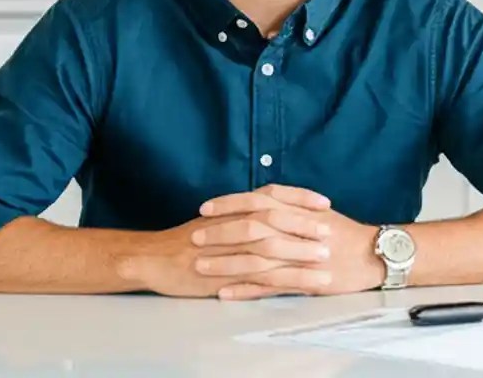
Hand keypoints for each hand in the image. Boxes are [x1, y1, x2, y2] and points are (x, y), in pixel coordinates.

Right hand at [117, 185, 333, 298]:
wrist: (153, 258)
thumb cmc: (185, 240)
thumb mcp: (216, 220)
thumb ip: (242, 215)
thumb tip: (271, 210)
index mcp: (234, 210)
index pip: (273, 197)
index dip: (300, 198)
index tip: (324, 202)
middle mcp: (234, 226)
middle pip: (276, 221)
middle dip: (305, 225)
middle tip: (330, 231)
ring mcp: (230, 252)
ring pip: (272, 250)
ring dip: (301, 254)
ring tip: (326, 259)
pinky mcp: (227, 276)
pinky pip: (262, 279)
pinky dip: (287, 281)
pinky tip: (306, 286)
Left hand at [191, 184, 386, 299]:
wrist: (374, 254)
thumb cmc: (346, 233)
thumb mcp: (317, 211)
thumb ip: (290, 203)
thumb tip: (262, 198)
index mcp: (299, 209)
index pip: (258, 200)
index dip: (229, 203)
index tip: (206, 208)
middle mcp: (297, 229)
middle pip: (252, 227)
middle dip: (220, 231)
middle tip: (195, 235)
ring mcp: (300, 255)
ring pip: (256, 257)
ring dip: (226, 262)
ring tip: (201, 266)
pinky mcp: (304, 279)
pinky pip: (269, 285)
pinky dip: (245, 289)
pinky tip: (225, 292)